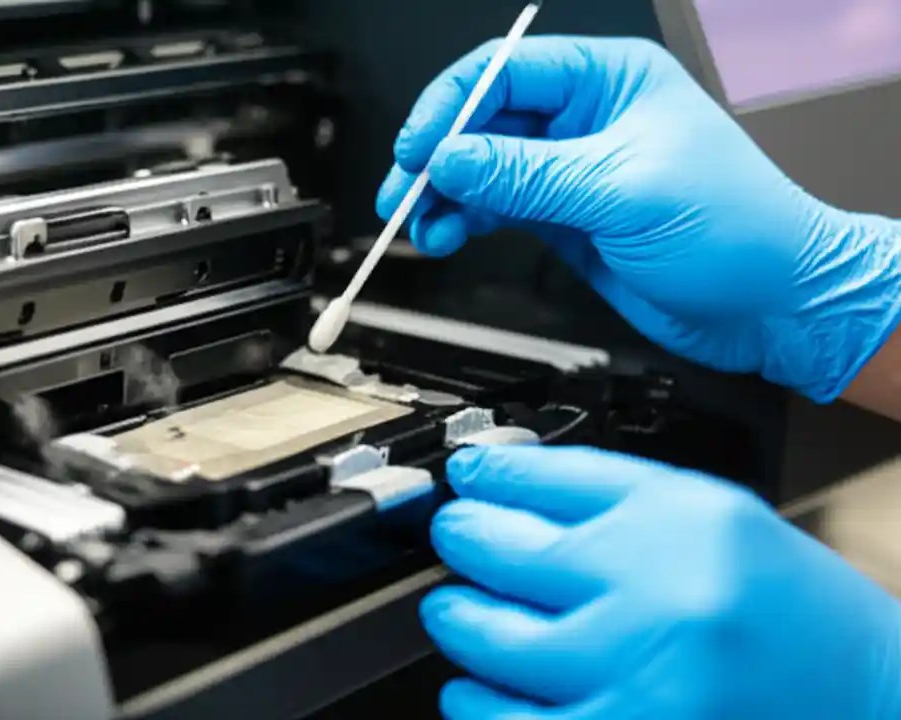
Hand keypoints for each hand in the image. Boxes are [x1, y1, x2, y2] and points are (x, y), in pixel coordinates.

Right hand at [377, 36, 900, 401]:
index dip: (452, 105)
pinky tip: (445, 235)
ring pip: (481, 168)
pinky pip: (495, 207)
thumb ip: (527, 175)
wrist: (770, 304)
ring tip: (420, 225)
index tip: (419, 147)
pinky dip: (463, 221)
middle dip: (436, 156)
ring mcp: (570, 168)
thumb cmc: (735, 229)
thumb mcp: (620, 190)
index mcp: (608, 80)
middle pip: (483, 120)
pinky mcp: (563, 215)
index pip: (505, 72)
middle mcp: (584, 117)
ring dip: (443, 196)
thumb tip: (452, 158)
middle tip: (401, 192)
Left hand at [424, 445, 900, 718]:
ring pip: (488, 643)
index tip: (465, 479)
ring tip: (461, 615)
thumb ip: (609, 495)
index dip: (486, 476)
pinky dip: (475, 703)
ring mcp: (640, 682)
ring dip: (458, 622)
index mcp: (684, 524)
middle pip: (499, 552)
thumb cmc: (794, 617)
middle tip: (456, 537)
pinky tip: (478, 688)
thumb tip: (500, 479)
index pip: (542, 479)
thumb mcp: (716, 520)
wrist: (872, 706)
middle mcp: (659, 598)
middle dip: (461, 539)